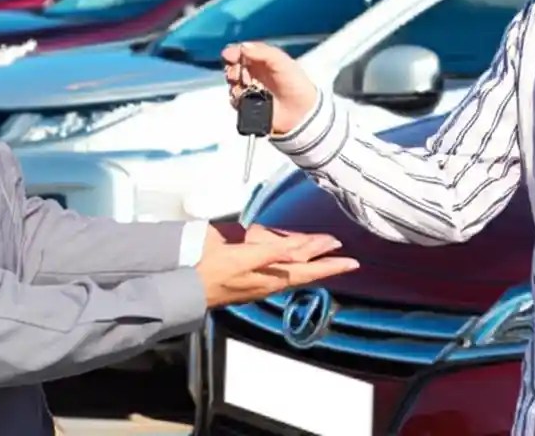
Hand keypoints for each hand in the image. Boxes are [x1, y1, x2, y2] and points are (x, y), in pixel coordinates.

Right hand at [195, 228, 357, 308]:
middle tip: (348, 261)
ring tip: (331, 262)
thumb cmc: (207, 267)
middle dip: (326, 265)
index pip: (299, 261)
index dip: (318, 252)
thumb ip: (270, 252)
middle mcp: (267, 281)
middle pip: (303, 272)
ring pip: (294, 276)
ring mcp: (261, 285)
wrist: (186, 289)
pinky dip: (296, 272)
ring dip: (314, 269)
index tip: (336, 244)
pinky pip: (282, 279)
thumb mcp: (240, 254)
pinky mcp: (253, 285)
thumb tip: (298, 253)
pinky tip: (300, 271)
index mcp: (266, 272)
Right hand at [221, 41, 318, 134]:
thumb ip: (262, 52)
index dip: (232, 52)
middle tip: (241, 73)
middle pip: (232, 67)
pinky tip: (247, 96)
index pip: (240, 52)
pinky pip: (234, 100)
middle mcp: (253, 73)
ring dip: (236, 83)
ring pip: (231, 83)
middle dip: (232, 69)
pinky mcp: (247, 105)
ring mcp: (249, 89)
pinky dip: (237, 97)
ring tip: (248, 85)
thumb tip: (242, 47)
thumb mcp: (281, 61)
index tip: (229, 55)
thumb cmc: (296, 83)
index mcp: (261, 59)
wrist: (300, 110)